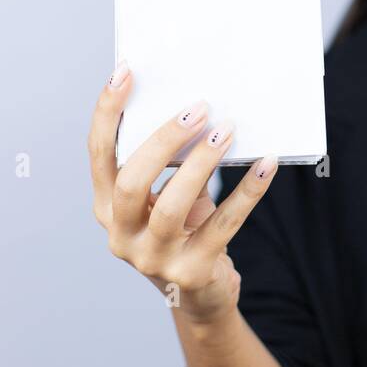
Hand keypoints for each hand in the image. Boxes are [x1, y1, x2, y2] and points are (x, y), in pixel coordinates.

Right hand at [88, 61, 278, 325]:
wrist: (201, 295)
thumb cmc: (183, 229)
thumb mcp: (166, 196)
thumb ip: (167, 163)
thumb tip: (195, 106)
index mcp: (107, 208)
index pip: (99, 155)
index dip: (108, 113)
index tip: (125, 72)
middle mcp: (121, 235)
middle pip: (133, 181)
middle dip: (164, 140)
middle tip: (198, 108)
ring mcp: (153, 259)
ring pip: (174, 206)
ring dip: (203, 164)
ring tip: (228, 131)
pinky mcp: (191, 273)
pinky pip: (224, 225)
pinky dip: (248, 191)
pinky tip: (266, 164)